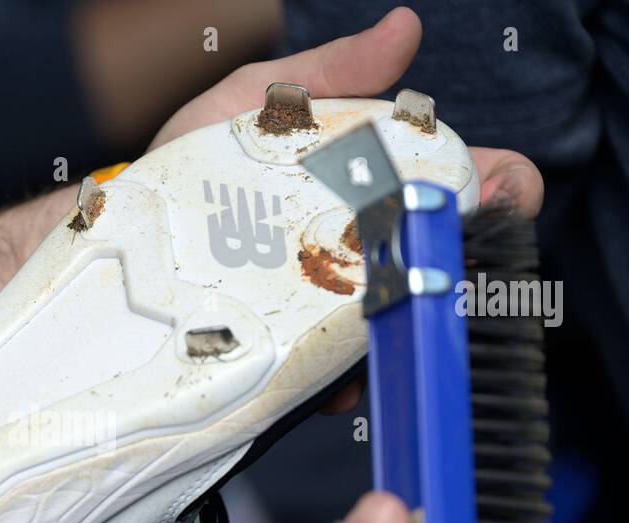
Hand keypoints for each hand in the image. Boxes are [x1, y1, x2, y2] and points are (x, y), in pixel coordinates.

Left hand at [147, 7, 543, 413]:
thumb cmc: (192, 171)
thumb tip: (401, 30)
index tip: (504, 191)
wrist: (124, 239)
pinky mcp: (294, 358)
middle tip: (446, 263)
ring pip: (396, 328)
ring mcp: (330, 308)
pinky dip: (345, 382)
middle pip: (440, 262)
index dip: (496, 187)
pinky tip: (335, 380)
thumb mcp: (256, 106)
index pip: (458, 184)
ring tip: (383, 325)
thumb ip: (328, 74)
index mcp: (365, 185)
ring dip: (403, 331)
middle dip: (458, 266)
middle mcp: (358, 248)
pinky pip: (338, 379)